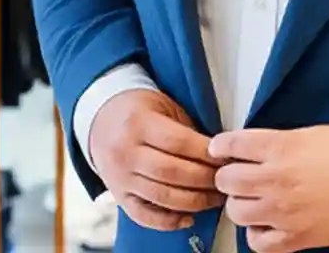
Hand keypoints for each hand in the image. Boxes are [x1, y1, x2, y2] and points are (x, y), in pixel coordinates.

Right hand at [91, 89, 226, 230]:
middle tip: (227, 180)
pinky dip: (168, 221)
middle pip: (172, 172)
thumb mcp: (163, 106)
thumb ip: (187, 129)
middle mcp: (125, 152)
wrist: (100, 120)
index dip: (206, 153)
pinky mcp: (118, 196)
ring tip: (216, 199)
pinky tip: (189, 219)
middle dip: (205, 179)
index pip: (178, 142)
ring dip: (194, 201)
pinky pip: (143, 215)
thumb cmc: (140, 110)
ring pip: (161, 196)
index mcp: (138, 124)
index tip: (227, 158)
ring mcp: (119, 177)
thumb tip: (220, 153)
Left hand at [210, 126, 328, 252]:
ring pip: (236, 211)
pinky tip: (265, 224)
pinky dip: (256, 233)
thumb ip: (280, 144)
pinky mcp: (296, 237)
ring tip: (253, 200)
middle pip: (226, 180)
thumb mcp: (313, 134)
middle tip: (239, 175)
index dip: (221, 146)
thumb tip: (258, 153)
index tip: (220, 149)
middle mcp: (275, 180)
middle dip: (228, 176)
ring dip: (240, 203)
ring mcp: (283, 211)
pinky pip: (257, 242)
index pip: (231, 145)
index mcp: (281, 148)